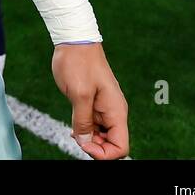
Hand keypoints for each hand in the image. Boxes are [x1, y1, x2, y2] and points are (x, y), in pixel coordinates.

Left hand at [51, 43, 128, 159]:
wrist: (74, 41)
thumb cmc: (78, 63)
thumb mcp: (79, 94)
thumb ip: (83, 121)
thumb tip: (85, 142)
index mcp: (116, 111)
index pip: (120, 146)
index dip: (104, 153)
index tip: (84, 143)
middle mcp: (114, 112)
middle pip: (112, 144)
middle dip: (96, 147)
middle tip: (76, 137)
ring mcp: (104, 108)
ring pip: (102, 136)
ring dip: (89, 139)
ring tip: (73, 132)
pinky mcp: (94, 104)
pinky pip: (94, 125)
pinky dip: (85, 131)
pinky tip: (73, 129)